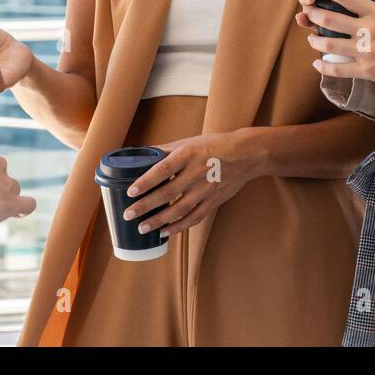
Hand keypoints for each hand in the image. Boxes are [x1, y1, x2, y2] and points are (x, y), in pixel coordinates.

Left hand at [120, 132, 258, 238]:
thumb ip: (166, 150)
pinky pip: (194, 218)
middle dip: (146, 206)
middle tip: (129, 215)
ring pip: (179, 210)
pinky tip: (165, 232)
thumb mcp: (189, 142)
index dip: (146, 182)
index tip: (130, 192)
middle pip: (168, 193)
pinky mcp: (213, 202)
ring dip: (159, 221)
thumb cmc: (214, 145)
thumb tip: (143, 155)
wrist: (246, 155)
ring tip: (142, 227)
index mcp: (188, 155)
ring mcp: (206, 189)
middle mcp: (197, 173)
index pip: (163, 170)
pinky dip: (178, 227)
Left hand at [293, 0, 374, 92]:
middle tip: (307, 12)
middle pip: (330, 18)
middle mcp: (369, 30)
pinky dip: (323, 67)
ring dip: (315, 41)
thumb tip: (362, 10)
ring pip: (328, 45)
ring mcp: (367, 52)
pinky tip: (317, 64)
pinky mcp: (368, 72)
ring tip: (311, 39)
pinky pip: (337, 69)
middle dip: (313, 14)